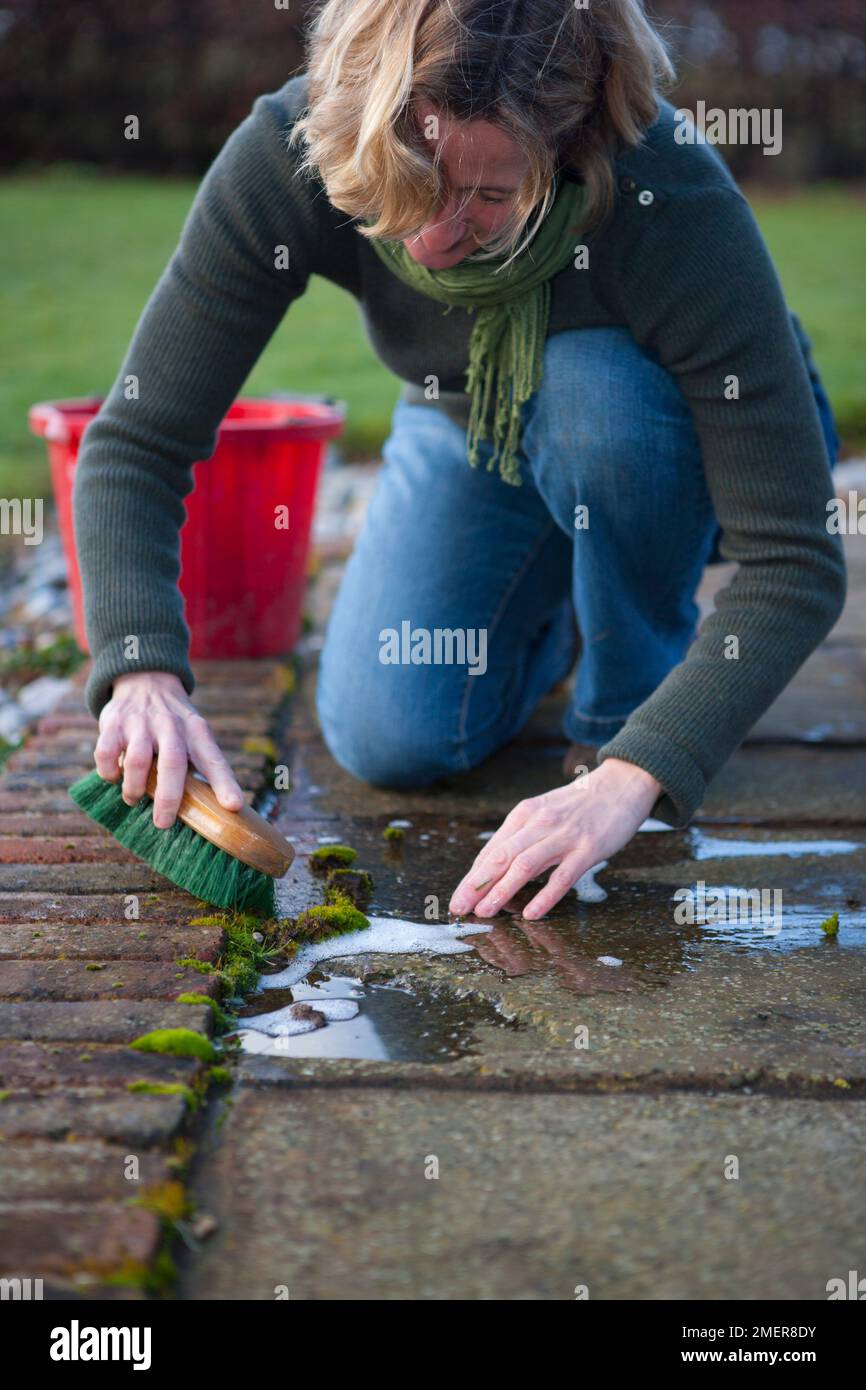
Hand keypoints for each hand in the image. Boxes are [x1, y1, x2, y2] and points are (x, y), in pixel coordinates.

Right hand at [94, 671, 244, 828]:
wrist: (146, 679)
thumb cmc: (175, 724)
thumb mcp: (195, 735)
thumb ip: (202, 766)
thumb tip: (218, 810)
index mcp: (197, 732)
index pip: (214, 760)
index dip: (225, 784)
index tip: (233, 806)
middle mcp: (171, 725)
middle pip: (173, 763)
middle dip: (168, 797)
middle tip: (163, 823)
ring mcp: (141, 723)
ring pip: (138, 760)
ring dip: (135, 788)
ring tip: (135, 800)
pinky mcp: (114, 723)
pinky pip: (106, 753)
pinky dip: (109, 771)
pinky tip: (114, 777)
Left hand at [448, 757, 661, 920]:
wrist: (621, 784)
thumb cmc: (580, 804)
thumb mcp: (545, 812)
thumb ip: (522, 836)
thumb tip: (496, 866)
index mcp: (525, 814)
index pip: (492, 850)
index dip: (473, 876)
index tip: (458, 898)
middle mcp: (539, 823)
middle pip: (501, 856)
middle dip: (476, 885)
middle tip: (460, 908)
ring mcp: (564, 836)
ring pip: (525, 865)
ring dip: (501, 890)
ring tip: (485, 911)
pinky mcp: (587, 848)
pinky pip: (562, 876)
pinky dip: (544, 895)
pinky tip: (531, 913)